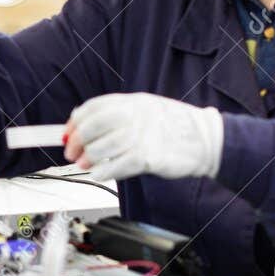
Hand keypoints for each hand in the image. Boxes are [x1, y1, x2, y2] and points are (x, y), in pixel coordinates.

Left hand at [63, 93, 224, 181]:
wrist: (207, 139)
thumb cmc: (176, 127)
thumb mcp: (147, 110)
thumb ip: (118, 115)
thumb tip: (83, 123)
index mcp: (134, 102)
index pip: (94, 108)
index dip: (75, 122)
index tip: (67, 134)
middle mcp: (136, 115)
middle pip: (93, 126)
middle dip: (77, 141)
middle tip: (70, 153)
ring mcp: (142, 135)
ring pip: (102, 147)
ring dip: (87, 159)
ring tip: (83, 165)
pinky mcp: (149, 157)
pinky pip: (117, 165)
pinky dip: (103, 171)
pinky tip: (99, 173)